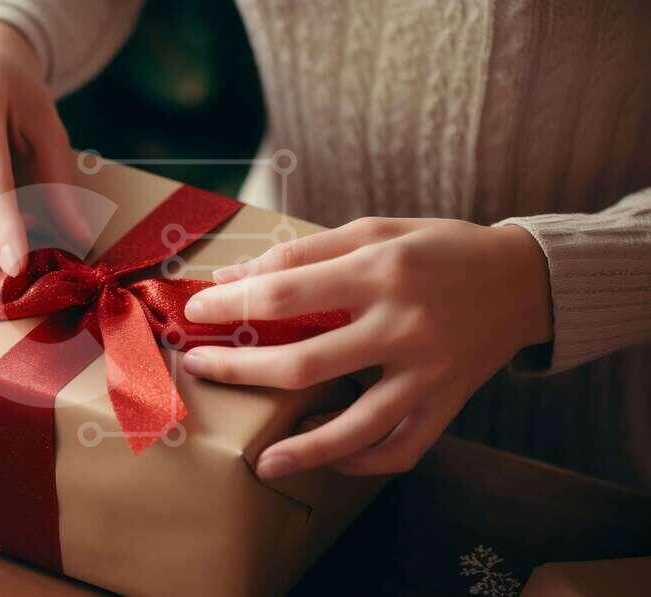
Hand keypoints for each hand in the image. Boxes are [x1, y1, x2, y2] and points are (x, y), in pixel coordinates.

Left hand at [181, 218, 552, 476]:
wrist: (524, 280)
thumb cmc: (438, 248)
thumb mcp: (374, 231)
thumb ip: (302, 254)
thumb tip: (232, 277)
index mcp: (381, 271)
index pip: (284, 295)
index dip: (230, 306)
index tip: (195, 312)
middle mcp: (403, 325)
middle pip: (302, 364)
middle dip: (238, 369)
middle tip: (198, 368)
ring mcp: (428, 373)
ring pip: (354, 427)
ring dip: (301, 450)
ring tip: (261, 462)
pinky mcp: (447, 404)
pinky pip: (400, 449)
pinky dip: (360, 461)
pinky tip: (328, 457)